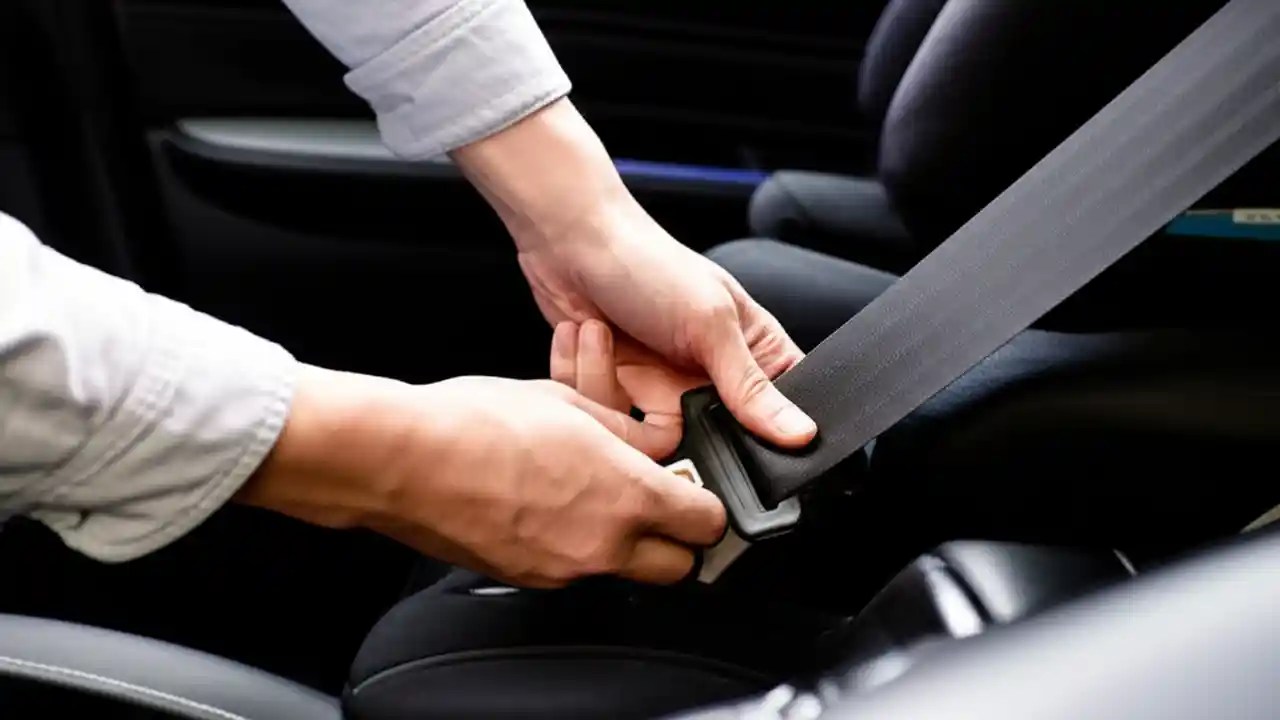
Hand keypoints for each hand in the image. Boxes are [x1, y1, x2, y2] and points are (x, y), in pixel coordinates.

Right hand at [237, 366, 725, 587]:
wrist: (403, 458)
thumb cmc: (477, 422)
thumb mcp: (569, 405)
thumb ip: (626, 433)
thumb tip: (654, 447)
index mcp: (627, 496)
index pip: (707, 523)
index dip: (708, 504)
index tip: (695, 489)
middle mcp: (602, 545)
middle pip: (676, 567)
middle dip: (676, 539)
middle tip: (657, 502)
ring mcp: (563, 569)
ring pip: (622, 569)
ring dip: (623, 540)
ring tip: (590, 492)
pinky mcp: (526, 576)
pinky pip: (573, 567)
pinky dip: (574, 543)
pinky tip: (548, 502)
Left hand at [450, 99, 816, 448]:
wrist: (569, 239)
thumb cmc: (647, 261)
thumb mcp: (710, 323)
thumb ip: (751, 387)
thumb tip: (800, 433)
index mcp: (751, 353)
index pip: (779, 415)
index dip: (763, 436)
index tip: (734, 432)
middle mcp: (708, 377)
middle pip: (711, 442)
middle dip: (675, 422)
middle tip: (655, 391)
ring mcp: (660, 388)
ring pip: (649, 442)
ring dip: (613, 390)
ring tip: (605, 336)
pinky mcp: (616, 391)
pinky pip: (606, 422)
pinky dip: (587, 382)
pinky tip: (587, 335)